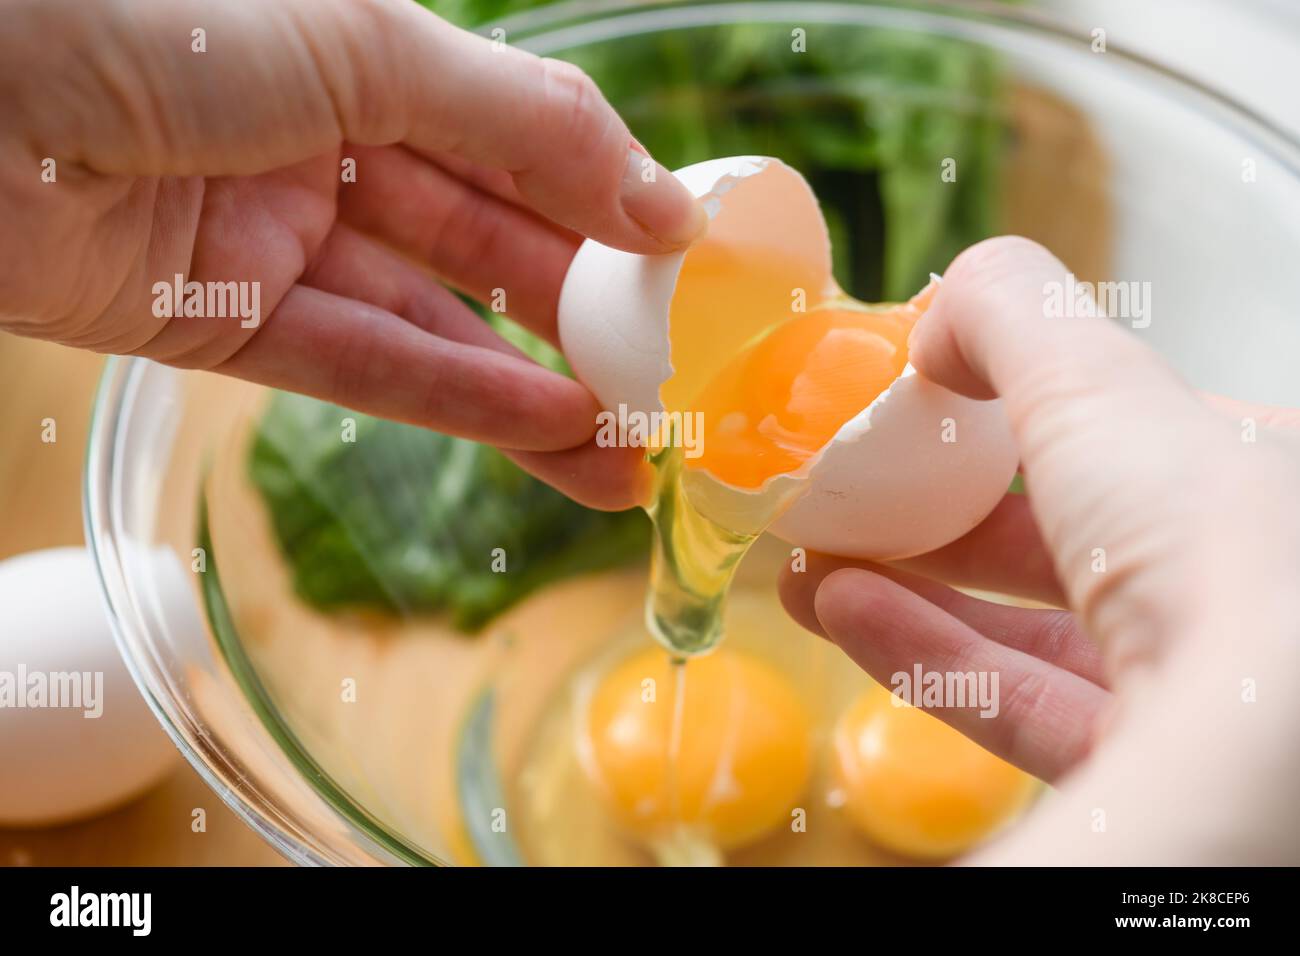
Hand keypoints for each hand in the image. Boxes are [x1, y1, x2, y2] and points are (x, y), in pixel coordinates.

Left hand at [0, 0, 703, 508]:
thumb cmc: (152, 15)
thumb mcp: (366, 43)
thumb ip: (522, 126)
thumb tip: (661, 205)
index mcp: (366, 59)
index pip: (517, 144)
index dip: (605, 208)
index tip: (688, 275)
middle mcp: (327, 146)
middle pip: (484, 244)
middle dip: (581, 321)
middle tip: (668, 389)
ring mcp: (273, 237)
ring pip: (431, 325)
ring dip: (533, 393)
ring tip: (626, 455)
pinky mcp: (216, 319)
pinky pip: (357, 364)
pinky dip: (452, 400)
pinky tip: (545, 433)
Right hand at [780, 237, 1299, 863]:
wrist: (1247, 729)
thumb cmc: (1203, 533)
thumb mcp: (1088, 375)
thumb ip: (1009, 316)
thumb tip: (936, 321)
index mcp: (1262, 483)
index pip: (1140, 437)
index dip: (1031, 419)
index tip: (935, 414)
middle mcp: (1239, 588)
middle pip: (1075, 541)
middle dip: (950, 518)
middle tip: (856, 499)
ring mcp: (1196, 689)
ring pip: (1038, 631)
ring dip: (916, 589)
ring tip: (813, 562)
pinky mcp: (1140, 769)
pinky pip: (1022, 703)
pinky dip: (928, 655)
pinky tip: (840, 610)